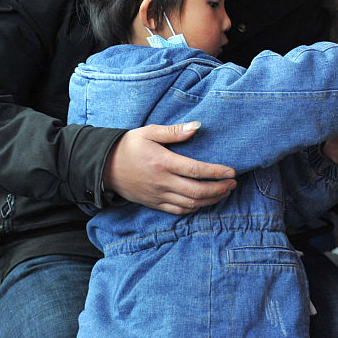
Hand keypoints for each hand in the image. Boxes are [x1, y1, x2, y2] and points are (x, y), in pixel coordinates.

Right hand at [103, 122, 235, 213]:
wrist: (103, 166)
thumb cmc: (129, 146)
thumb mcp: (149, 132)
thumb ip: (174, 131)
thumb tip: (197, 126)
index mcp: (163, 163)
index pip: (196, 170)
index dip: (217, 173)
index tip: (232, 172)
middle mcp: (162, 182)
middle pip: (197, 191)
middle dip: (219, 189)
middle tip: (233, 183)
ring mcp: (158, 195)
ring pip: (190, 204)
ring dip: (211, 200)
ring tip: (225, 192)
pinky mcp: (153, 203)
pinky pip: (178, 211)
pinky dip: (194, 209)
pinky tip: (205, 202)